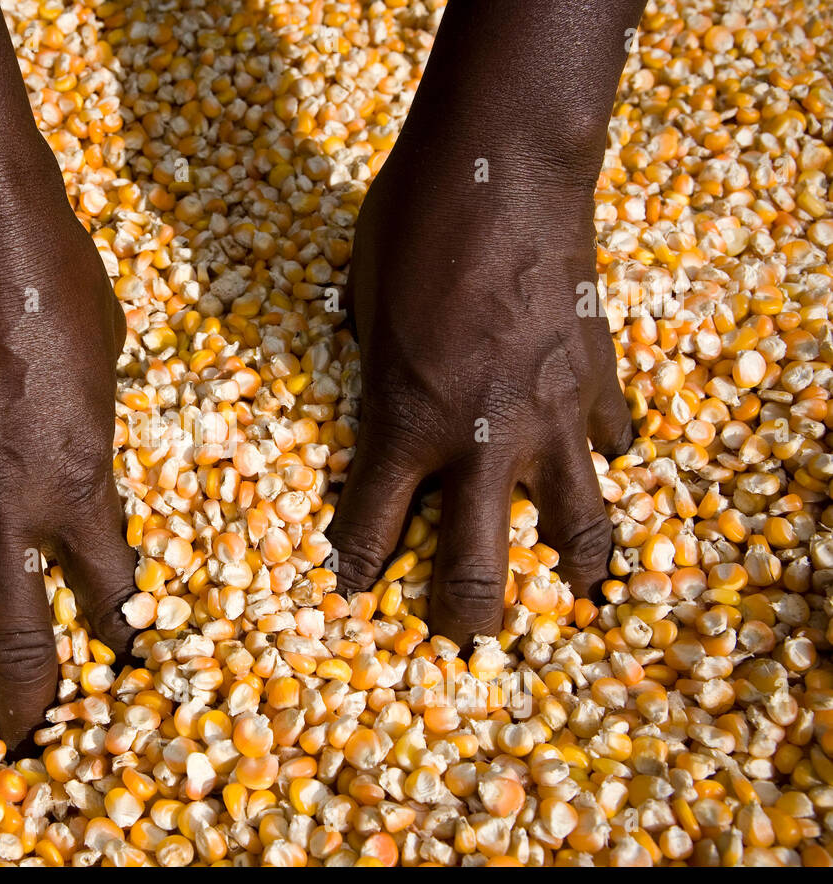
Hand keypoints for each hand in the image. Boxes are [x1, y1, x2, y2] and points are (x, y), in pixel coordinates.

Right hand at [0, 199, 136, 747]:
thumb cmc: (57, 283)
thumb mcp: (105, 364)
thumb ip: (87, 428)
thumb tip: (72, 447)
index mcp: (78, 488)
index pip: (111, 593)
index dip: (123, 639)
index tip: (126, 668)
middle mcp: (1, 509)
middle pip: (11, 638)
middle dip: (19, 700)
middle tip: (17, 739)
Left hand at [328, 142, 631, 646]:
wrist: (502, 163)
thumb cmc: (409, 224)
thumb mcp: (361, 307)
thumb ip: (375, 375)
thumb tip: (385, 398)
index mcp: (401, 425)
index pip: (367, 530)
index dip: (355, 573)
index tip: (352, 593)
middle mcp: (477, 441)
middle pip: (473, 569)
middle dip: (465, 618)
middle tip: (463, 639)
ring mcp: (549, 418)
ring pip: (576, 532)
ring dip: (572, 568)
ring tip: (573, 591)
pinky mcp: (598, 382)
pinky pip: (611, 445)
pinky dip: (602, 459)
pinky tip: (593, 458)